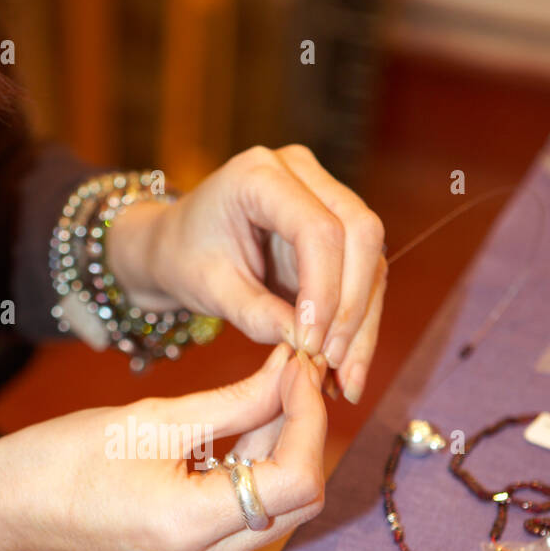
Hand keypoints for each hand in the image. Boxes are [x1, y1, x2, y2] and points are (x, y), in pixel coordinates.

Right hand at [0, 344, 324, 550]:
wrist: (8, 511)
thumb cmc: (63, 458)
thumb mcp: (152, 419)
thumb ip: (235, 403)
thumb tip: (293, 373)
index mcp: (187, 525)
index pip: (295, 483)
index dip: (310, 421)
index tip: (298, 370)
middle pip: (296, 501)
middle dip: (304, 434)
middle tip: (291, 375)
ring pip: (277, 510)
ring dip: (283, 450)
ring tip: (267, 391)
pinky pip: (248, 517)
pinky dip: (256, 471)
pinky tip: (244, 426)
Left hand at [109, 144, 386, 403]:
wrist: (179, 245)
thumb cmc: (186, 259)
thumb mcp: (209, 290)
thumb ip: (255, 313)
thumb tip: (306, 345)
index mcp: (259, 174)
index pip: (317, 228)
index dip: (324, 289)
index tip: (311, 344)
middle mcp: (302, 173)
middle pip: (360, 232)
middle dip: (353, 306)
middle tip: (335, 363)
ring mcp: (326, 194)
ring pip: (371, 256)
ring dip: (363, 321)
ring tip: (346, 377)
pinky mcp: (338, 225)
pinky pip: (364, 272)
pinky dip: (359, 320)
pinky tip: (348, 364)